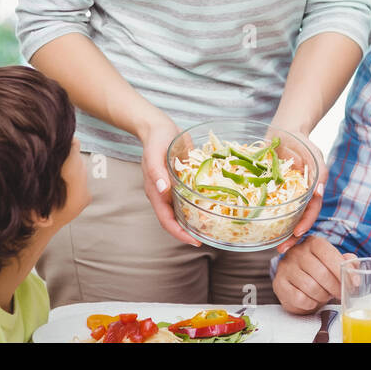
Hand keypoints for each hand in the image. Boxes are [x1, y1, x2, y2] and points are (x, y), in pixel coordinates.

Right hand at [137, 110, 202, 246]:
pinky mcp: (183, 181)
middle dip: (190, 231)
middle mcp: (165, 194)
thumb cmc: (156, 140)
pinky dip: (201, 202)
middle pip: (176, 219)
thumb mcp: (154, 153)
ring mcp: (174, 188)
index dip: (179, 233)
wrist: (160, 127)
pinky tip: (216, 203)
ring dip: (196, 219)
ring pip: (185, 209)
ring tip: (214, 225)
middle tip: (209, 237)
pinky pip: (191, 196)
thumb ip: (156, 171)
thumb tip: (162, 189)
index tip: (195, 241)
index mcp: (156, 192)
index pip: (166, 220)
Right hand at [272, 235, 354, 313]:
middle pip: (321, 273)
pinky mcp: (279, 284)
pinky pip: (300, 298)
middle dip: (335, 288)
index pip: (329, 254)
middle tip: (339, 293)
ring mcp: (286, 267)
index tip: (353, 283)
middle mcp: (297, 252)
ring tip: (324, 295)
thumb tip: (353, 265)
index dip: (342, 271)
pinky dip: (310, 303)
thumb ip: (347, 261)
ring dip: (322, 296)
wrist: (298, 283)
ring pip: (311, 287)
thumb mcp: (334, 263)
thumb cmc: (319, 272)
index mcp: (313, 242)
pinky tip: (312, 299)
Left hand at [273, 131, 326, 253]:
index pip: (311, 212)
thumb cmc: (302, 143)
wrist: (284, 130)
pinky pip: (264, 205)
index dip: (305, 224)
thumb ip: (320, 172)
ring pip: (281, 217)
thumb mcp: (315, 155)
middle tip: (281, 249)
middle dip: (290, 237)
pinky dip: (261, 216)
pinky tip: (253, 225)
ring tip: (268, 243)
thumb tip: (317, 192)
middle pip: (296, 220)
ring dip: (276, 231)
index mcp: (310, 192)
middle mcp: (297, 197)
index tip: (296, 233)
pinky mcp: (267, 191)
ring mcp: (282, 195)